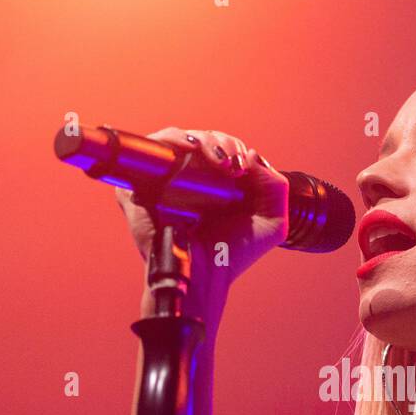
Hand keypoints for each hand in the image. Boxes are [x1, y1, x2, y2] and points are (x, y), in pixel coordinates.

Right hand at [115, 128, 288, 322]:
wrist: (204, 276)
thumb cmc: (233, 254)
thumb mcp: (272, 223)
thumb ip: (276, 187)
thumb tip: (252, 156)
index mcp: (216, 182)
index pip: (223, 146)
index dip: (235, 148)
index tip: (243, 167)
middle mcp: (188, 177)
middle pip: (201, 139)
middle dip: (221, 143)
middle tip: (232, 165)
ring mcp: (163, 181)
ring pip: (176, 138)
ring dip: (198, 140)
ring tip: (215, 158)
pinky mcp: (139, 187)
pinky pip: (147, 151)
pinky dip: (166, 142)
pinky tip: (187, 150)